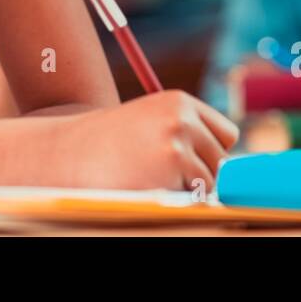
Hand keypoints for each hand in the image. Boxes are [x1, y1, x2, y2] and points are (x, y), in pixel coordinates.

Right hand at [61, 90, 239, 192]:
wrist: (70, 153)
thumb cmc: (111, 144)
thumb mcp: (151, 122)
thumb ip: (187, 133)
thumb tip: (230, 167)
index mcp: (179, 102)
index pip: (226, 134)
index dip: (210, 150)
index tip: (189, 156)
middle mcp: (182, 118)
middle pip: (221, 160)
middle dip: (199, 171)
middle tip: (160, 169)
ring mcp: (177, 144)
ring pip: (208, 181)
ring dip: (185, 187)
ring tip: (149, 175)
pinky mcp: (170, 171)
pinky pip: (191, 197)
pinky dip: (173, 199)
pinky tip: (145, 185)